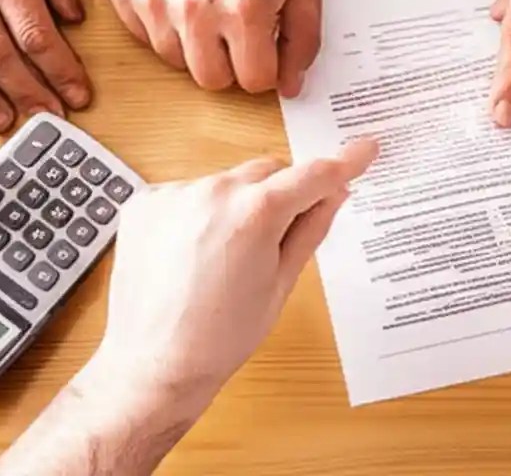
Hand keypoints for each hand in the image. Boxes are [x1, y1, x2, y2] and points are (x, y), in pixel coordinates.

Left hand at [92, 139, 378, 409]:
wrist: (156, 362)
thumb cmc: (223, 334)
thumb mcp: (281, 283)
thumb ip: (311, 229)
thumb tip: (336, 193)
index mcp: (257, 212)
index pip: (313, 174)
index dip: (345, 161)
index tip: (365, 148)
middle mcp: (215, 190)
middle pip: (268, 170)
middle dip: (282, 193)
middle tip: (279, 236)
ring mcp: (175, 193)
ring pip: (226, 182)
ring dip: (237, 204)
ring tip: (223, 257)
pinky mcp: (145, 202)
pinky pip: (187, 194)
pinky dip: (198, 213)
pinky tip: (191, 254)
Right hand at [95, 0, 321, 95]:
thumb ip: (304, 37)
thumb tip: (290, 86)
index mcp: (245, 8)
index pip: (254, 80)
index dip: (261, 64)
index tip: (259, 43)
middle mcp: (194, 11)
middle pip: (211, 80)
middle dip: (227, 60)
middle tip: (230, 25)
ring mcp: (152, 3)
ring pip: (174, 60)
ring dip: (191, 41)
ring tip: (202, 0)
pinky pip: (142, 35)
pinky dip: (160, 22)